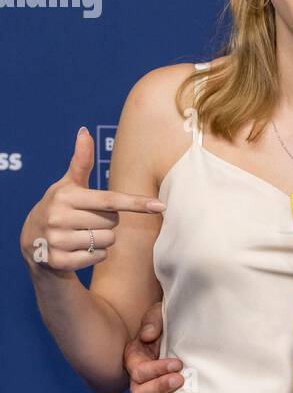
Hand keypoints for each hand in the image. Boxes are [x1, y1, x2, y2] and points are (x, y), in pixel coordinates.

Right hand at [20, 126, 164, 273]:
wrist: (32, 239)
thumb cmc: (60, 206)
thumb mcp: (68, 184)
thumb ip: (81, 161)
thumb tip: (85, 131)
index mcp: (66, 196)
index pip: (110, 200)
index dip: (136, 203)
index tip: (160, 206)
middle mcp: (59, 217)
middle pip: (113, 222)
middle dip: (107, 221)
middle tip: (88, 219)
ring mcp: (58, 240)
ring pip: (107, 241)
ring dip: (103, 239)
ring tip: (83, 233)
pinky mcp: (59, 261)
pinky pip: (98, 257)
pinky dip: (95, 254)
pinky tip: (78, 248)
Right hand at [124, 300, 184, 392]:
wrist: (175, 329)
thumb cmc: (165, 322)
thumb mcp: (159, 314)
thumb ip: (153, 321)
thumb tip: (148, 336)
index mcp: (135, 356)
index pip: (140, 369)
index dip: (157, 369)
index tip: (177, 364)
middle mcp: (136, 375)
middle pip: (139, 389)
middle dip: (158, 387)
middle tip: (179, 380)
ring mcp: (144, 387)